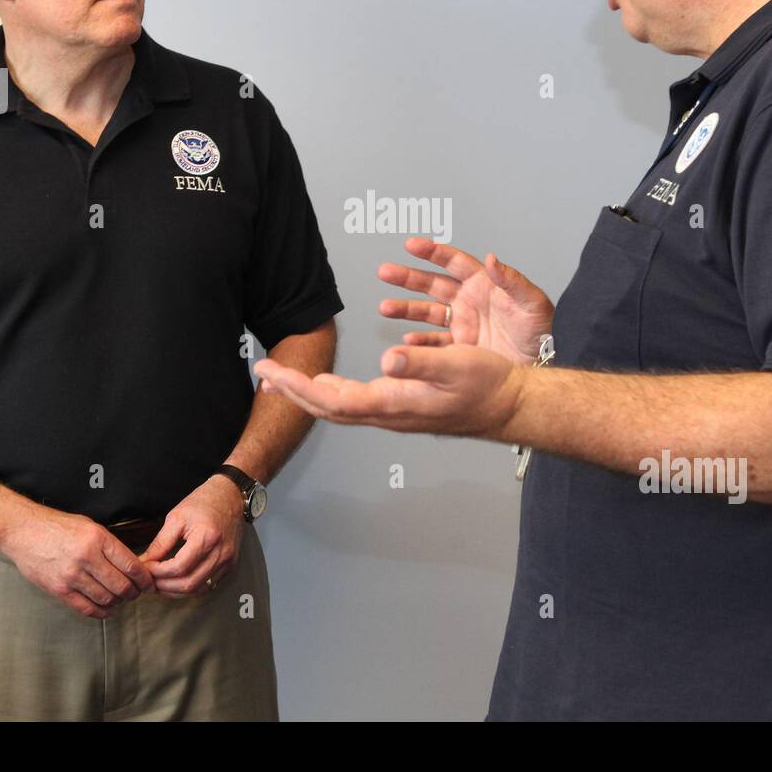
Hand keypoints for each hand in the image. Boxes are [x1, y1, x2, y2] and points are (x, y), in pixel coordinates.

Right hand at [0, 507, 157, 619]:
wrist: (23, 530)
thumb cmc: (58, 526)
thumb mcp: (90, 526)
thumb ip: (110, 546)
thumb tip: (133, 566)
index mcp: (98, 539)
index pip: (131, 565)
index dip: (145, 579)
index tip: (149, 583)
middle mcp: (86, 557)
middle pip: (122, 586)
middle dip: (135, 593)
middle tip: (137, 593)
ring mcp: (71, 576)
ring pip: (107, 599)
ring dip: (119, 602)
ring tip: (121, 599)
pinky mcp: (58, 590)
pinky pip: (87, 608)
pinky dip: (102, 611)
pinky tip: (107, 608)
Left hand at [140, 476, 245, 596]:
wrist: (231, 496)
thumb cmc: (204, 502)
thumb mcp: (177, 517)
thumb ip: (160, 543)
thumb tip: (144, 562)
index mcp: (207, 537)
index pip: (178, 567)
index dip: (158, 572)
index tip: (146, 568)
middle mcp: (220, 553)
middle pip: (189, 583)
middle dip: (164, 586)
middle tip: (149, 580)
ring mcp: (227, 562)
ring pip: (198, 589)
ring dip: (176, 591)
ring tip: (160, 583)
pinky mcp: (230, 566)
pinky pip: (207, 586)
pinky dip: (190, 588)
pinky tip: (177, 582)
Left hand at [254, 343, 525, 439]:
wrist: (508, 404)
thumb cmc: (486, 384)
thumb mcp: (456, 364)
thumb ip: (421, 362)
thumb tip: (386, 360)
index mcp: (394, 402)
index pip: (332, 399)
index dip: (298, 386)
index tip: (270, 372)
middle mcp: (388, 411)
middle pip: (328, 407)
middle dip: (293, 391)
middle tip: (263, 374)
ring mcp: (394, 411)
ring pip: (340, 406)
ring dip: (308, 393)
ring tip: (283, 381)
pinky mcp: (402, 404)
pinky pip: (356, 402)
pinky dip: (332, 392)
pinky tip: (328, 383)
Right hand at [377, 237, 553, 363]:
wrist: (539, 368)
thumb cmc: (540, 332)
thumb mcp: (532, 303)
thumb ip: (512, 280)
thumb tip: (492, 258)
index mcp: (483, 284)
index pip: (454, 262)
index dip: (433, 252)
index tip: (412, 245)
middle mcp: (468, 301)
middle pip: (432, 284)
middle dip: (408, 277)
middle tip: (385, 271)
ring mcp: (462, 324)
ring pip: (427, 312)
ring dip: (405, 308)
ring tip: (385, 307)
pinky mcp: (459, 347)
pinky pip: (433, 342)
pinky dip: (419, 342)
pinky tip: (407, 342)